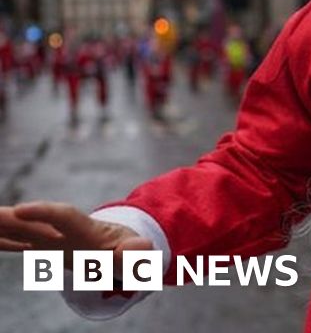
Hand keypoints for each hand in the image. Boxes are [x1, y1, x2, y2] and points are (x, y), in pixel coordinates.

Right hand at [0, 201, 152, 271]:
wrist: (120, 249)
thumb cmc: (128, 251)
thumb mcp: (135, 253)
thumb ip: (137, 252)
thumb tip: (144, 248)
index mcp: (85, 229)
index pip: (63, 216)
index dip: (43, 212)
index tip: (20, 210)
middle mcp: (63, 230)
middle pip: (32, 222)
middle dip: (9, 218)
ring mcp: (50, 238)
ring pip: (19, 230)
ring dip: (2, 227)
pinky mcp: (43, 246)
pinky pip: (16, 243)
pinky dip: (2, 239)